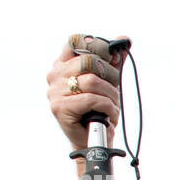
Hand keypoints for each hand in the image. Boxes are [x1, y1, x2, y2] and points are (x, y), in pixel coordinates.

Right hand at [46, 34, 127, 150]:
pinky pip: (92, 99)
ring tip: (113, 105)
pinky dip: (108, 107)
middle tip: (115, 90)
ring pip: (93, 81)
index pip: (76, 41)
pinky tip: (110, 114)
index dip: (98, 46)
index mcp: (63, 64)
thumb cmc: (99, 109)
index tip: (112, 59)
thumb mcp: (108, 81)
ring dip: (111, 95)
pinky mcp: (60, 107)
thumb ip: (113, 61)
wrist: (92, 139)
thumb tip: (125, 39)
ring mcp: (54, 91)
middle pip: (89, 60)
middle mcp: (55, 75)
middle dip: (110, 75)